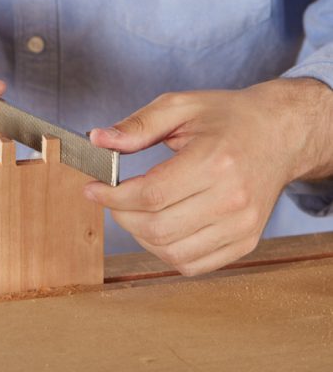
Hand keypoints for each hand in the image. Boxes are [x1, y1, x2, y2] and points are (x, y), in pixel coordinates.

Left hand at [84, 78, 332, 275]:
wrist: (279, 134)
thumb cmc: (228, 117)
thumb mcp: (180, 106)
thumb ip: (138, 125)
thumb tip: (98, 140)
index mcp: (215, 161)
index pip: (151, 194)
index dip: (112, 195)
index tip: (93, 187)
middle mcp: (233, 198)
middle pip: (158, 228)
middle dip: (121, 215)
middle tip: (110, 197)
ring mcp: (242, 226)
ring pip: (173, 253)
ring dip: (140, 236)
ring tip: (132, 211)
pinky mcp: (246, 242)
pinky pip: (194, 264)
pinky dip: (167, 252)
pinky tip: (158, 226)